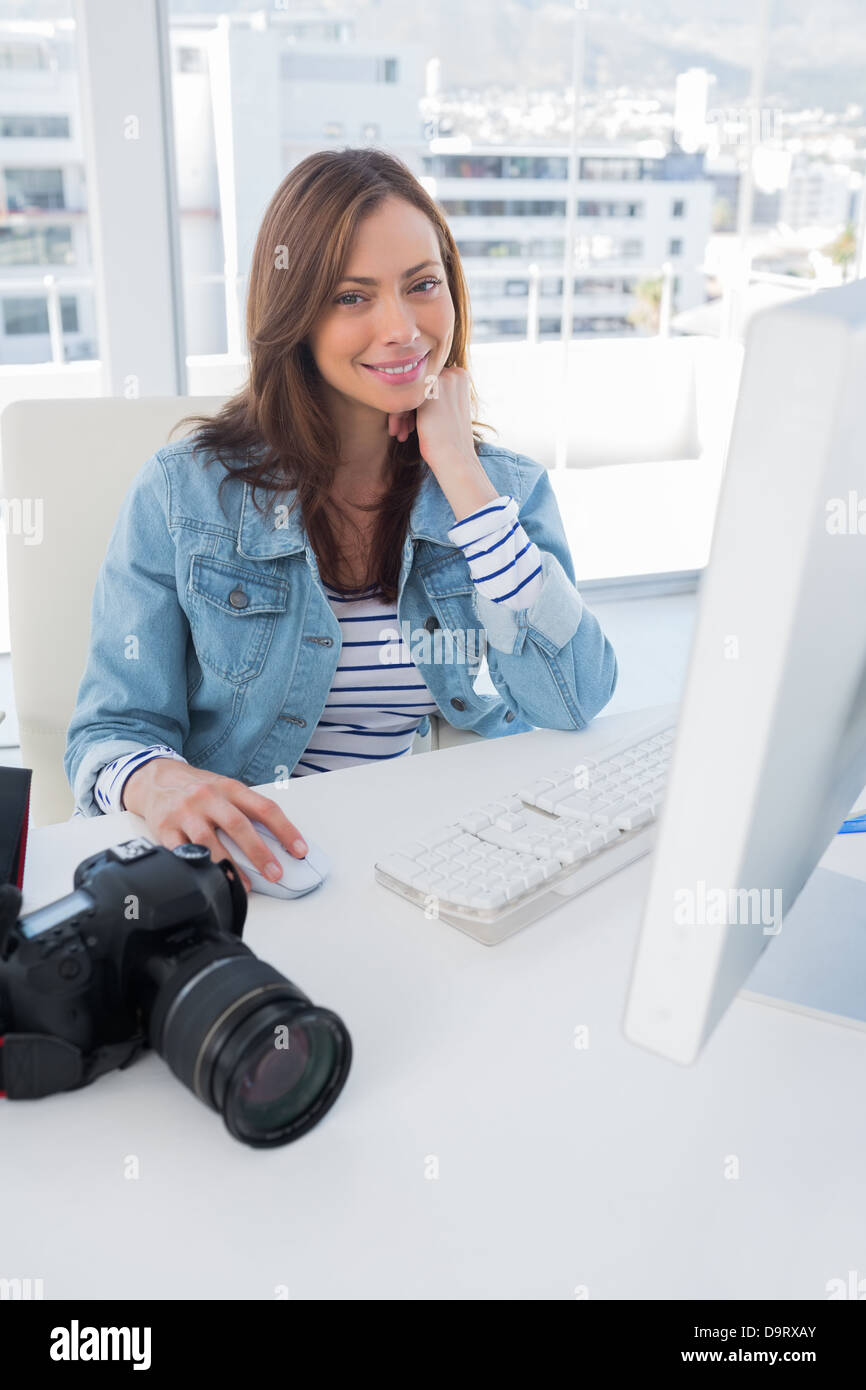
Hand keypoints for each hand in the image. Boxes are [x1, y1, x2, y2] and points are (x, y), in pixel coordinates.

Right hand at [122, 759, 308, 894]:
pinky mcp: (165, 829)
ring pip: (209, 842)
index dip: (285, 830)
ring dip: (229, 866)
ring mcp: (185, 813)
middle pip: (238, 825)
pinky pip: (181, 852)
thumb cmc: (197, 788)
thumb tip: (277, 843)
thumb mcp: (224, 789)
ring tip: (245, 885)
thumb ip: (247, 810)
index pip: (265, 808)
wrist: (154, 779)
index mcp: (230, 788)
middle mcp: (208, 798)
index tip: (300, 851)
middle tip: (275, 873)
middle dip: (260, 852)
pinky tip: (208, 879)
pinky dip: (197, 867)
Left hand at [387, 366, 475, 469]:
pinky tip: (398, 432)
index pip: (428, 383)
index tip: (410, 424)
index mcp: (461, 375)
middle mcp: (453, 373)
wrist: (454, 460)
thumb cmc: (449, 441)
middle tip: (403, 429)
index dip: (416, 404)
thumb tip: (407, 385)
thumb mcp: (447, 411)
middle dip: (407, 408)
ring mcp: (442, 380)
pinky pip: (402, 398)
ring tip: (399, 432)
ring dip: (400, 414)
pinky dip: (397, 416)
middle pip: (416, 385)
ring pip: (407, 391)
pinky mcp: (427, 392)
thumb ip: (434, 394)